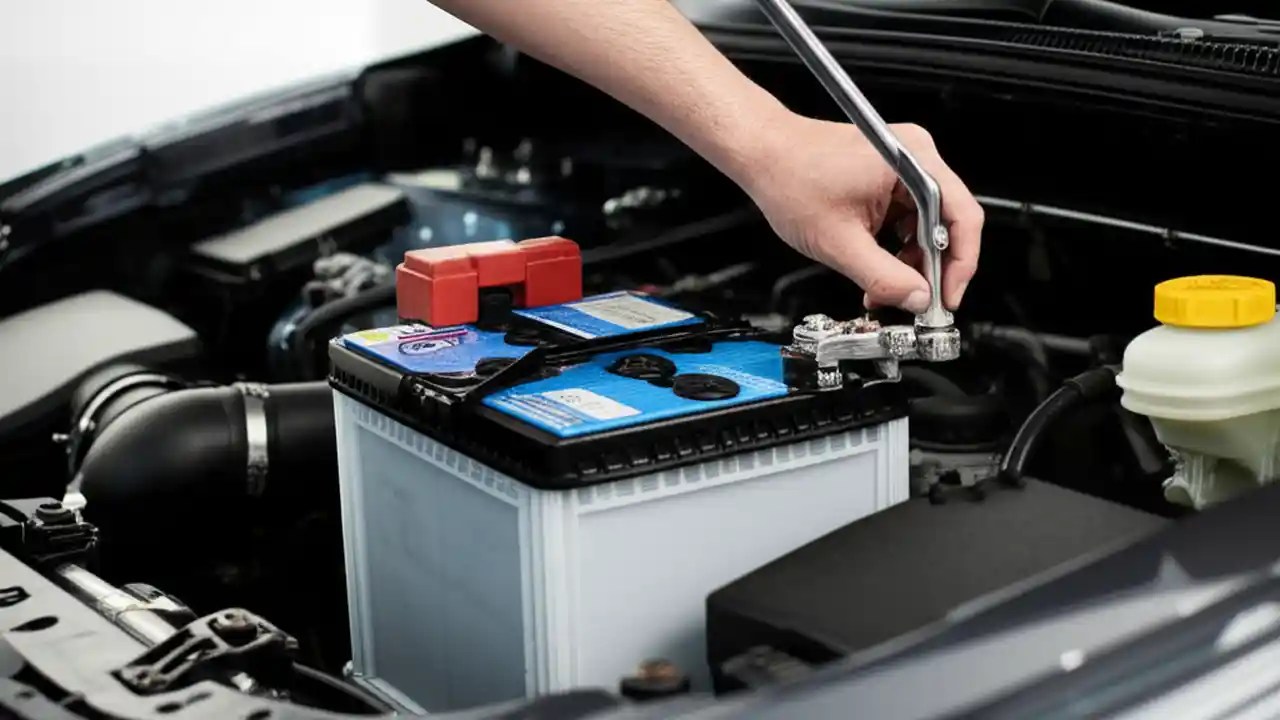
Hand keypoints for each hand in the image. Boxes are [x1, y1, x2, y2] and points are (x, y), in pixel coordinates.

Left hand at [735, 114, 982, 313]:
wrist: (762, 153)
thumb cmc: (790, 176)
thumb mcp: (839, 242)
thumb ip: (883, 277)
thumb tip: (916, 298)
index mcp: (912, 161)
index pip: (963, 218)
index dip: (961, 265)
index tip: (948, 297)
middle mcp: (915, 155)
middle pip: (948, 222)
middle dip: (931, 267)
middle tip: (918, 300)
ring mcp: (903, 164)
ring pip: (928, 224)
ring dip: (911, 261)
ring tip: (889, 288)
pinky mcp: (888, 175)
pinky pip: (908, 216)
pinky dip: (897, 245)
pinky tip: (880, 266)